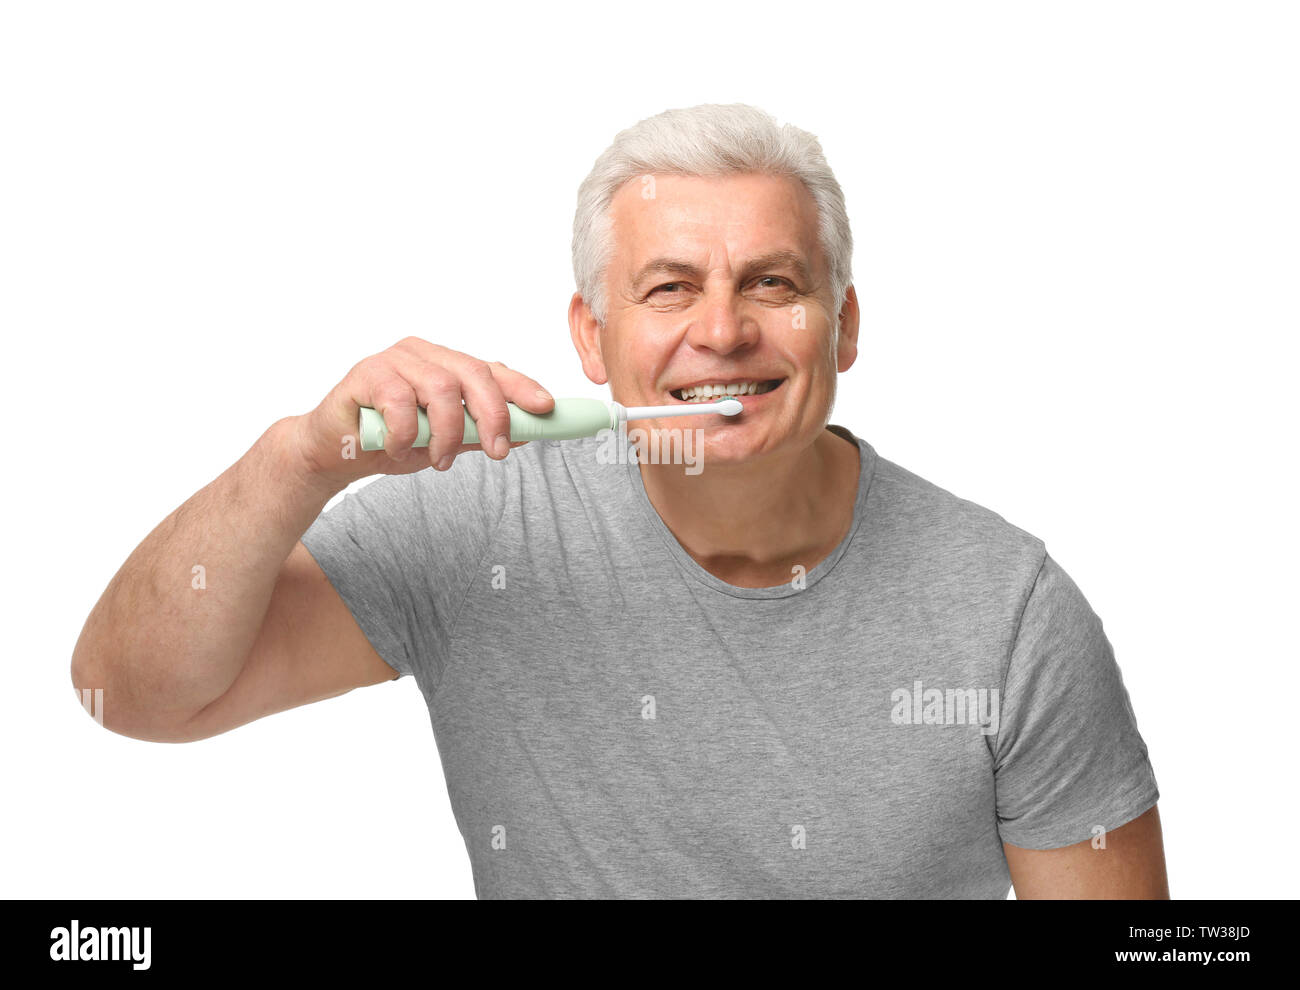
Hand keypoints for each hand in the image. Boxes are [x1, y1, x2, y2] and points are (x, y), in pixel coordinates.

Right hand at [292, 336, 553, 488]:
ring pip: (441, 389)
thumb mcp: (443, 441)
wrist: (332, 453)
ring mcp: (394, 360)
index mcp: (445, 365)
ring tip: (437, 459)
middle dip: (493, 415)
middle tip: (497, 452)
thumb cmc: (388, 441)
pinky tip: (395, 447)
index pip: (492, 370)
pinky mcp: (365, 374)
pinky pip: (399, 402)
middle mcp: (423, 355)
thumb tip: (527, 433)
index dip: (522, 387)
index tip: (545, 408)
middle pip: (473, 374)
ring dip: (446, 433)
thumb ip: (478, 434)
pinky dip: (405, 433)